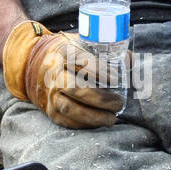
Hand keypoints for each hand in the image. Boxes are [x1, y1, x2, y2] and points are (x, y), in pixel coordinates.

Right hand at [3, 20, 123, 127]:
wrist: (37, 66)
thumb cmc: (70, 55)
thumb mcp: (83, 45)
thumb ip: (108, 52)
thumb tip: (133, 61)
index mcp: (63, 53)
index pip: (82, 61)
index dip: (100, 71)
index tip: (117, 79)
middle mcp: (54, 73)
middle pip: (76, 88)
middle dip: (101, 98)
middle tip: (118, 102)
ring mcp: (50, 94)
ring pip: (70, 108)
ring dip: (94, 116)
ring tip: (112, 118)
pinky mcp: (50, 110)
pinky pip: (67, 121)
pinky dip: (85, 124)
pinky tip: (98, 123)